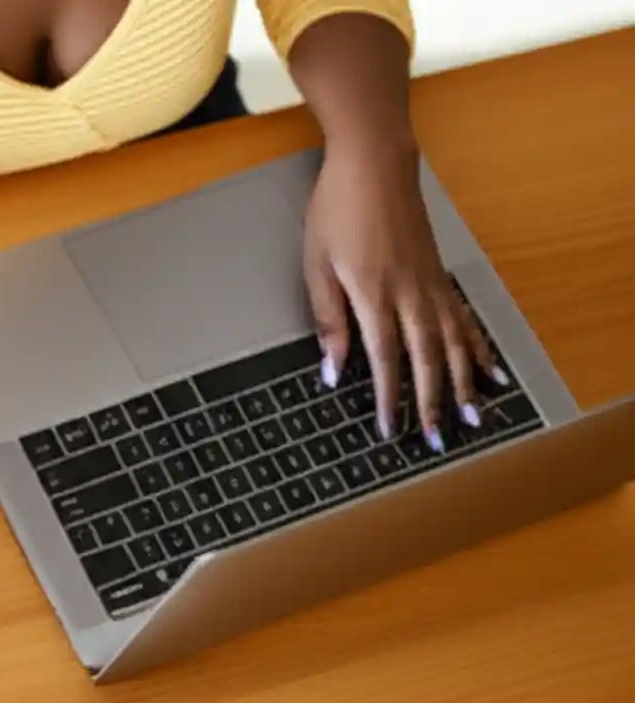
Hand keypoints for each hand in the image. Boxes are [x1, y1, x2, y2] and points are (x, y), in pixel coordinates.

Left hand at [303, 141, 507, 449]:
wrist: (375, 162)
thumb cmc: (336, 210)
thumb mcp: (316, 264)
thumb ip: (328, 318)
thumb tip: (332, 369)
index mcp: (374, 295)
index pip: (385, 359)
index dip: (389, 398)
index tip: (390, 430)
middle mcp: (409, 294)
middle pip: (426, 358)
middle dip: (432, 401)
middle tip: (439, 438)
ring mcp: (430, 283)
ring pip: (453, 342)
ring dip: (462, 382)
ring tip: (474, 415)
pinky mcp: (439, 272)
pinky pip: (463, 317)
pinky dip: (476, 345)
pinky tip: (487, 367)